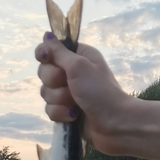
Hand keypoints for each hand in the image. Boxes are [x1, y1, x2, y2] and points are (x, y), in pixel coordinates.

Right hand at [35, 34, 132, 153]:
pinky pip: (50, 109)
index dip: (45, 54)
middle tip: (69, 85)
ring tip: (75, 103)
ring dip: (59, 99)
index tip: (46, 58)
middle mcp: (71, 73)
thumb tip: (46, 35)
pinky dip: (60, 113)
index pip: (49, 50)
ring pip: (46, 93)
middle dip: (54, 81)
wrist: (114, 124)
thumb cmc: (100, 91)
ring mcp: (68, 93)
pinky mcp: (66, 111)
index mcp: (77, 56)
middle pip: (44, 73)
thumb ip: (59, 52)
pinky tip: (73, 116)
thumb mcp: (79, 66)